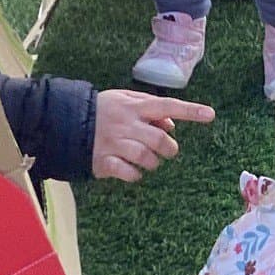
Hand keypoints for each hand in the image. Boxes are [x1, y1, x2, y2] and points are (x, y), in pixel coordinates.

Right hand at [92, 90, 214, 183]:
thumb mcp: (124, 99)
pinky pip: (128, 173)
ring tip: (147, 160)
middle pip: (160, 140)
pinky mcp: (103, 161)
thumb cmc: (102, 110)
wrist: (65, 121)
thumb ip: (149, 107)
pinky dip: (135, 174)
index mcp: (133, 107)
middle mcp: (126, 124)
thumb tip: (171, 124)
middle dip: (169, 149)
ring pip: (147, 158)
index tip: (210, 115)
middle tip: (167, 151)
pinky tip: (131, 170)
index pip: (167, 106)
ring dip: (153, 163)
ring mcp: (114, 143)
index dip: (190, 110)